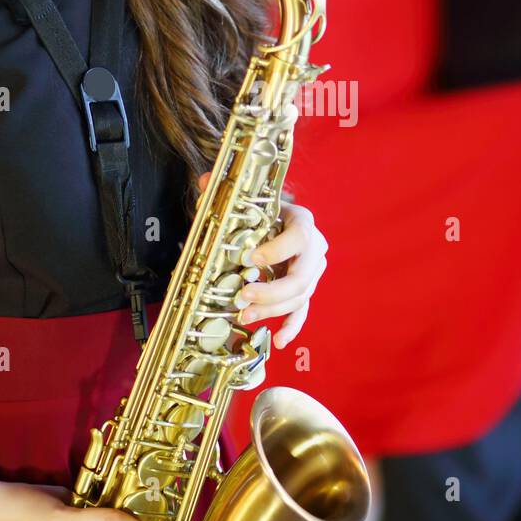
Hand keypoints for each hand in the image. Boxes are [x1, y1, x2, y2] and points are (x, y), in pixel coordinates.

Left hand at [195, 134, 328, 348]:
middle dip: (273, 290)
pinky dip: (292, 327)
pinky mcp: (305, 292)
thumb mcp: (246, 202)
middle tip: (243, 296)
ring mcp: (312, 273)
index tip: (250, 259)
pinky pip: (302, 312)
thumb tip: (206, 181)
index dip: (277, 250)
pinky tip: (278, 340)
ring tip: (244, 315)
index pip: (299, 237)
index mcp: (303, 222)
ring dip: (272, 309)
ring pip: (300, 296)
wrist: (278, 225)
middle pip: (302, 275)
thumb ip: (225, 193)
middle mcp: (314, 249)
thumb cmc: (262, 215)